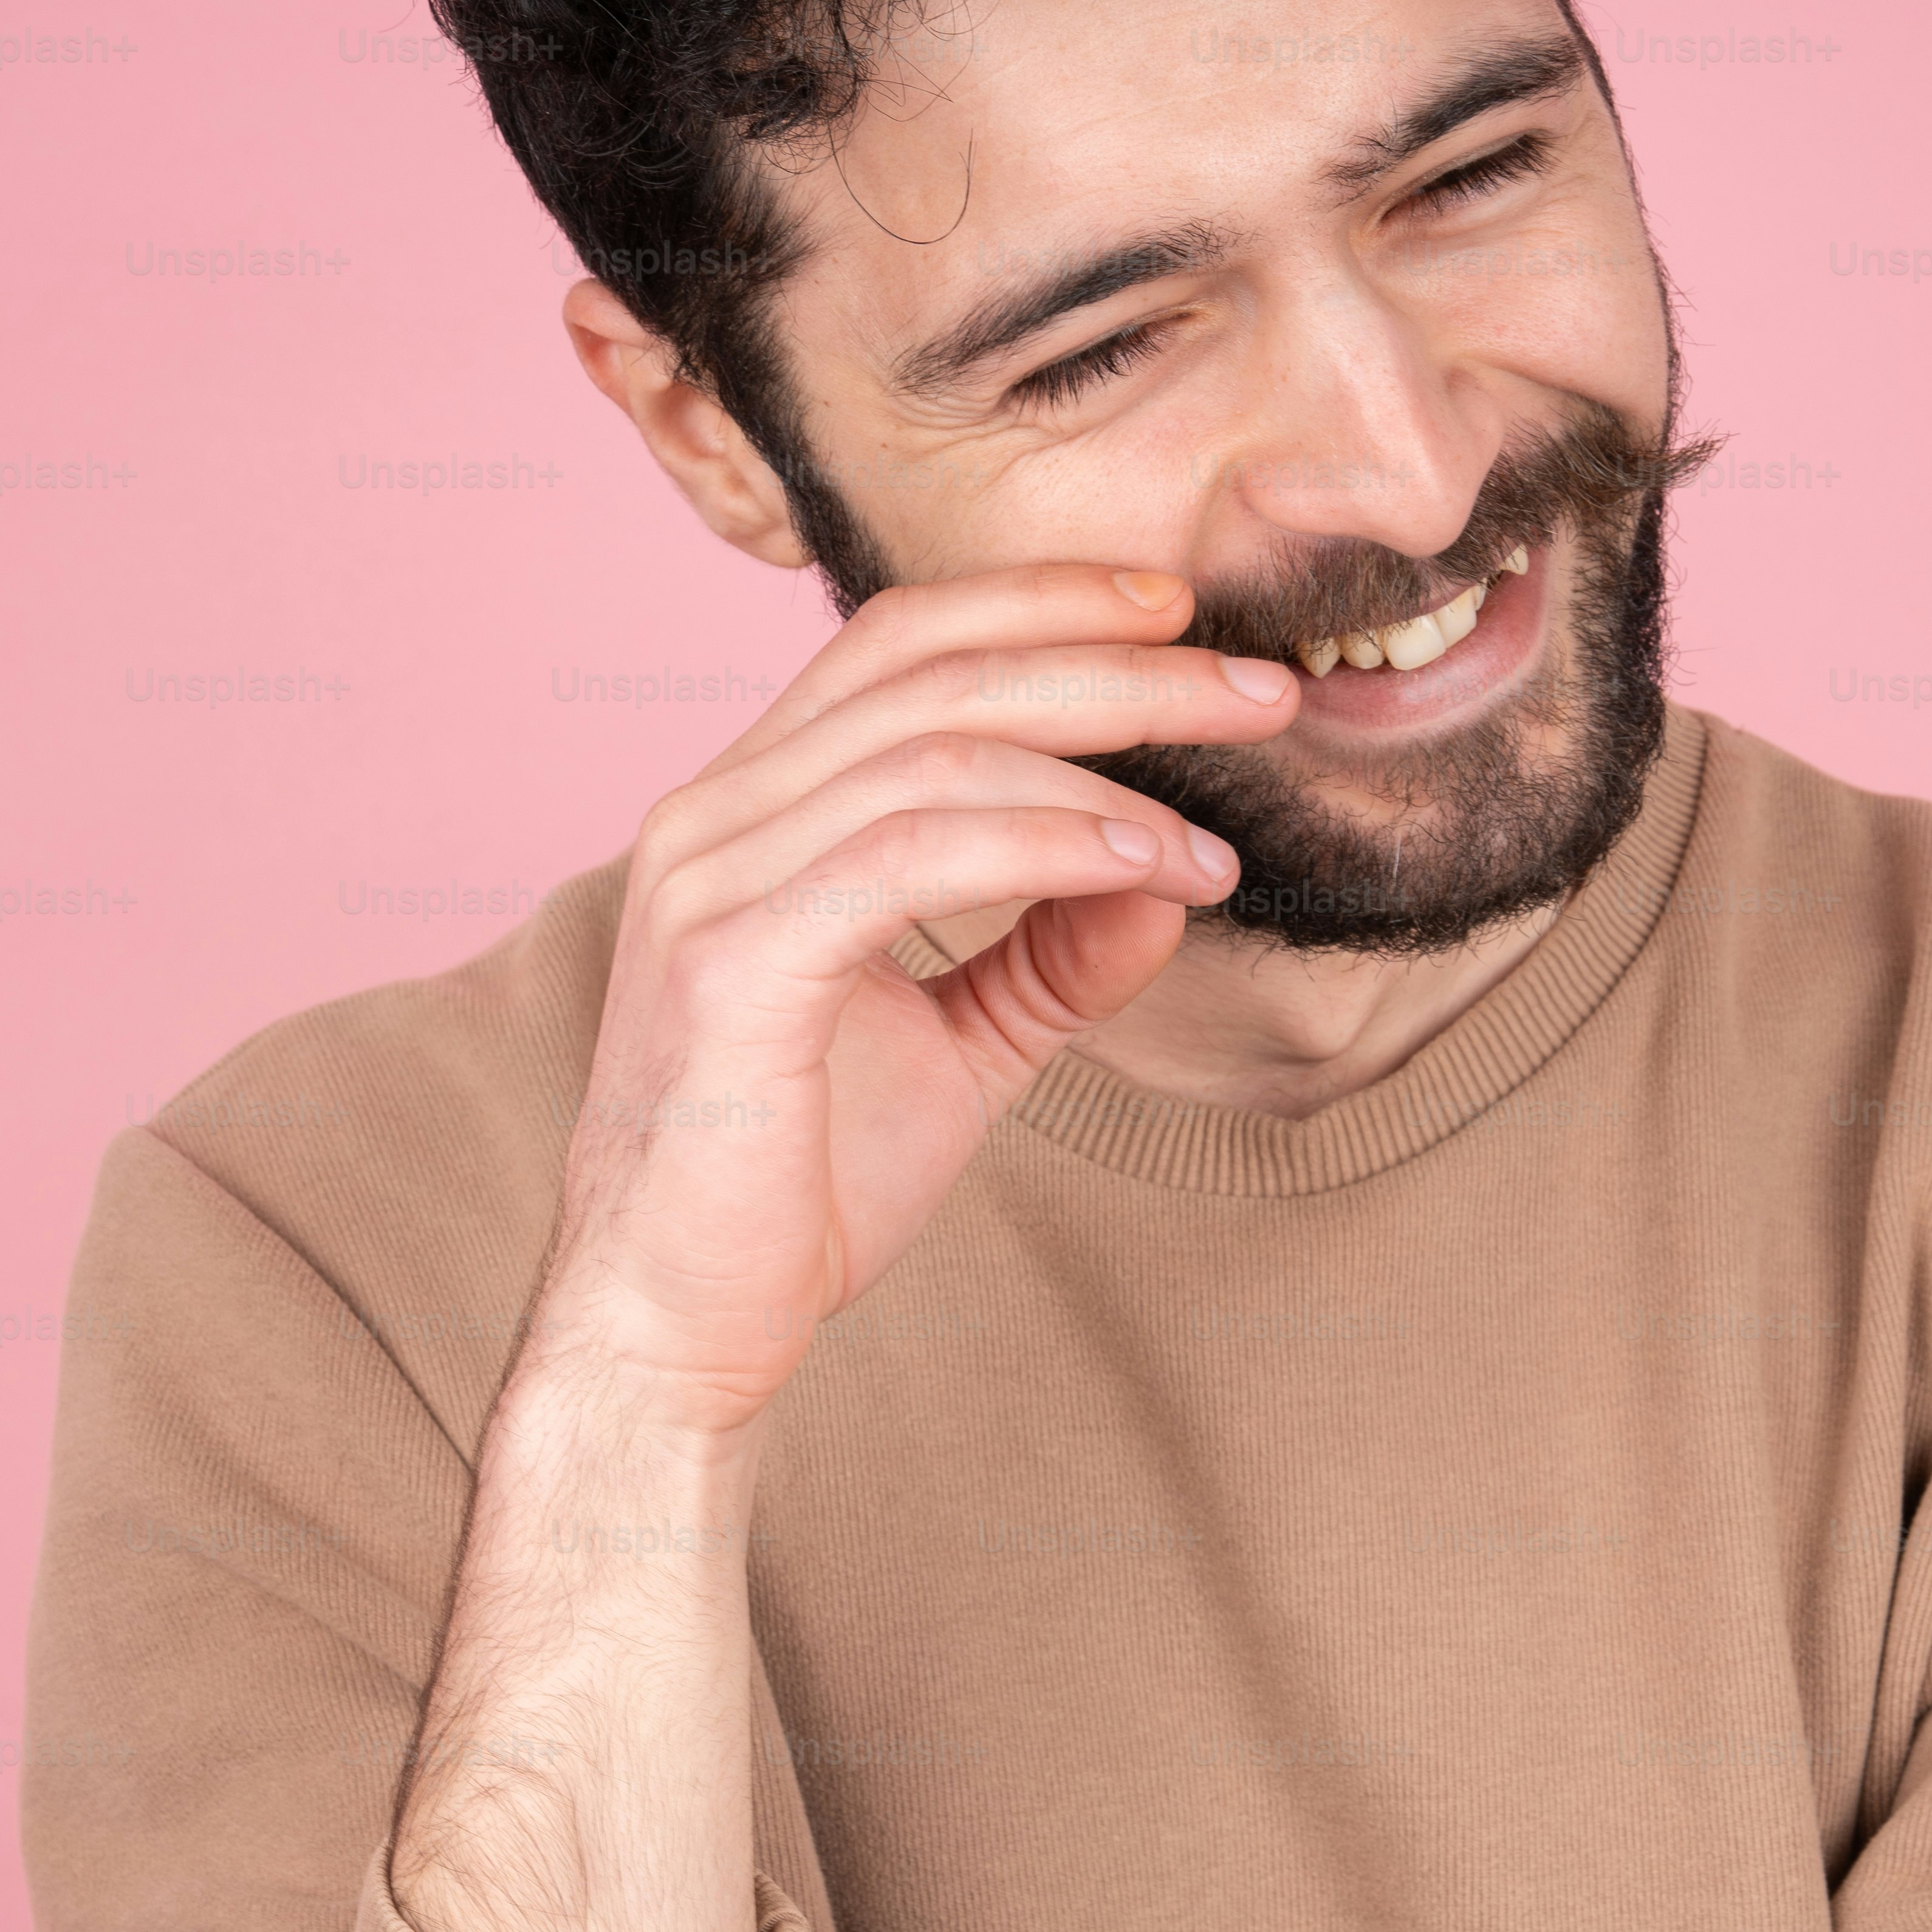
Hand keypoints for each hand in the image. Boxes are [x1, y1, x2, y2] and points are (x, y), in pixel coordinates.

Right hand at [530, 564, 1295, 1446]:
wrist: (677, 1326)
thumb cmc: (797, 1186)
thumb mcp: (959, 1047)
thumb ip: (1049, 953)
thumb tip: (1169, 874)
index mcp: (750, 809)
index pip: (899, 643)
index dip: (1039, 605)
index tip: (1174, 613)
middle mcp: (715, 815)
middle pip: (937, 672)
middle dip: (1112, 665)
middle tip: (1255, 686)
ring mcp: (711, 878)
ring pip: (939, 751)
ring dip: (1108, 771)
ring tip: (1222, 828)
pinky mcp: (732, 959)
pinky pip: (915, 854)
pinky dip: (1050, 846)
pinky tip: (1150, 871)